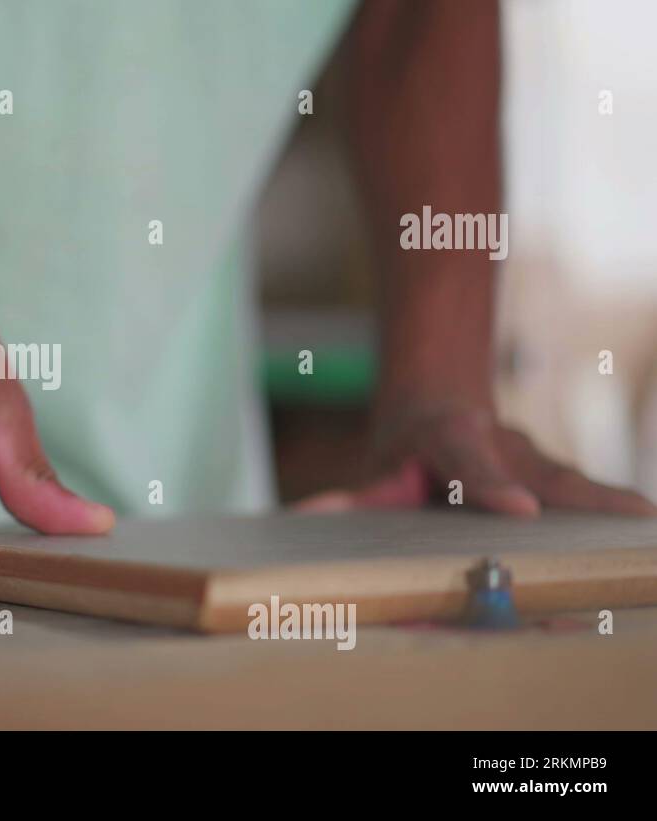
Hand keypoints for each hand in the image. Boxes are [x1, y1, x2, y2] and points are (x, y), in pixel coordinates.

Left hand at [295, 405, 655, 515]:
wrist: (440, 404)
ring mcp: (532, 457)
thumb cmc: (410, 446)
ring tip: (644, 522)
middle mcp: (501, 445)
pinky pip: (586, 494)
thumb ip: (359, 497)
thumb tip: (310, 519)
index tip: (520, 507)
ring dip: (608, 503)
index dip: (493, 486)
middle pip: (542, 472)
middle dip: (581, 497)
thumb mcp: (381, 465)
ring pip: (572, 481)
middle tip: (628, 517)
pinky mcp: (553, 475)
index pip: (471, 464)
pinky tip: (644, 526)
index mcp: (453, 440)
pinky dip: (614, 508)